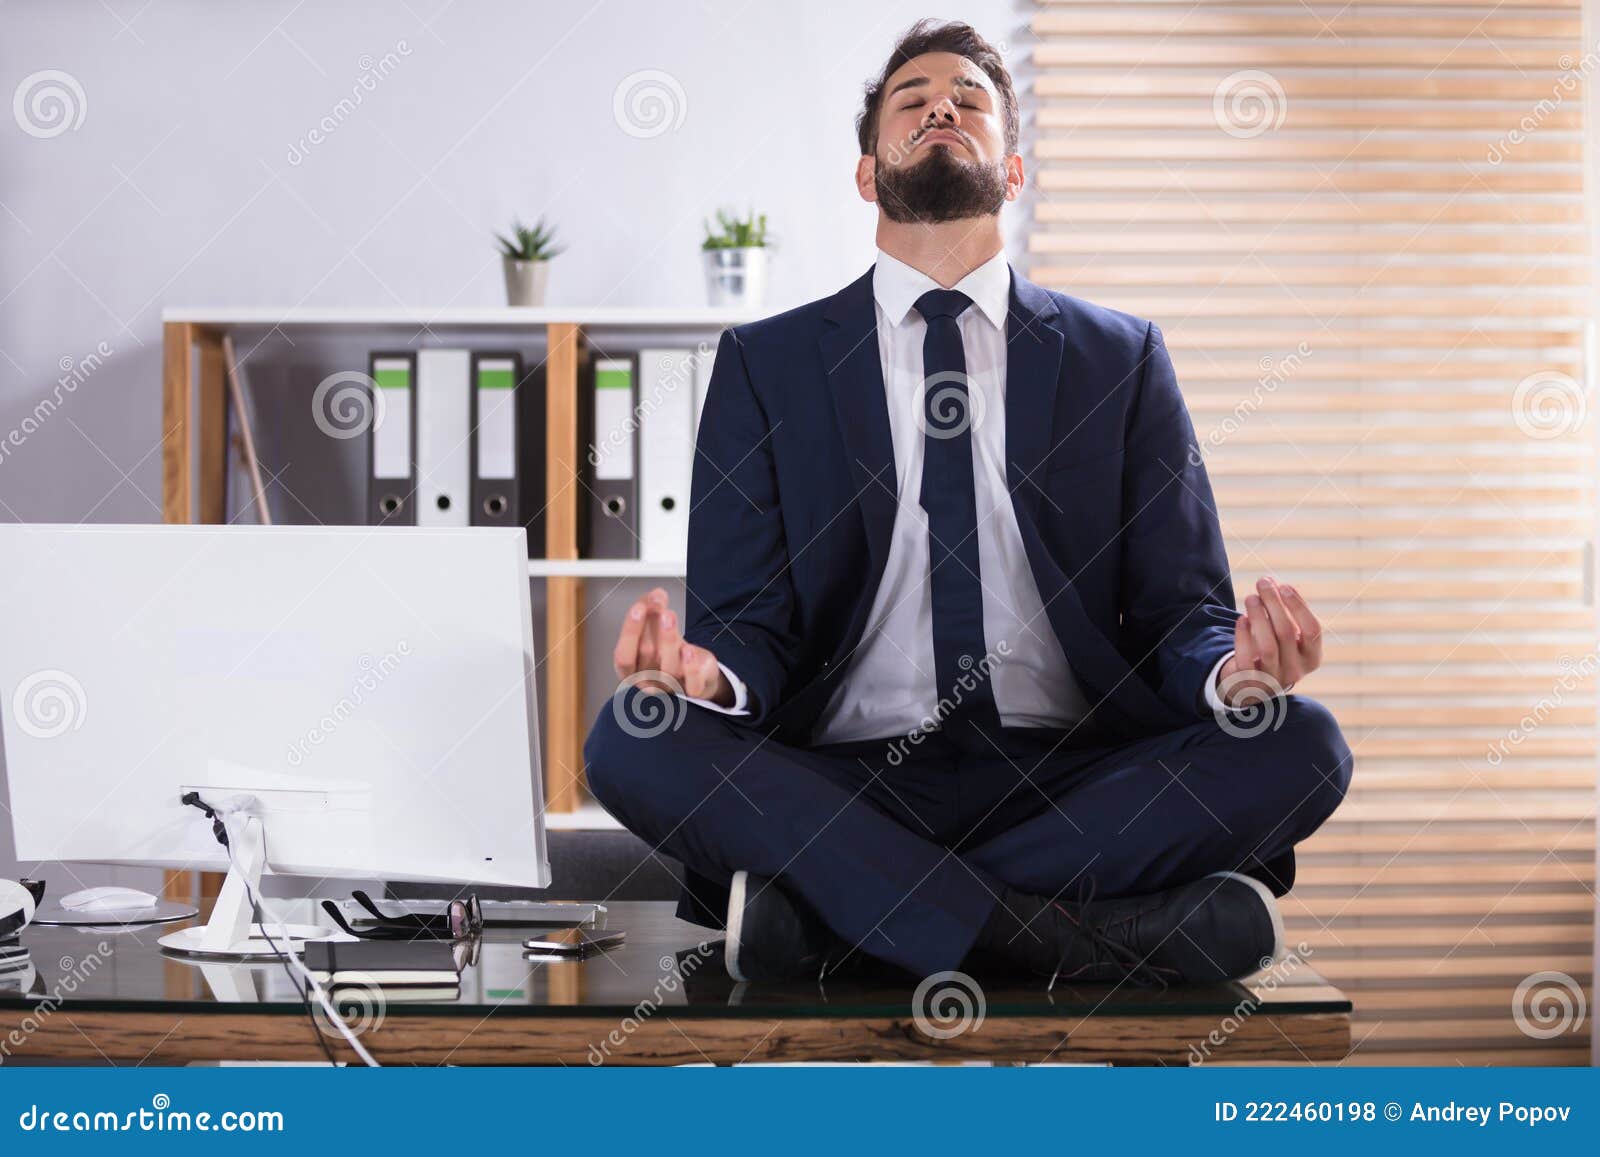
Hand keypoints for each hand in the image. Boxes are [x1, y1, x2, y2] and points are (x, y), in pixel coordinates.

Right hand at [612, 587, 733, 706]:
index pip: (624, 656)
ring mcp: (670, 688)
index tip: (638, 608)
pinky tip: (689, 649)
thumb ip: (649, 609)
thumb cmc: (664, 648)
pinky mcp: (692, 690)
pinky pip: (692, 686)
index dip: (630, 632)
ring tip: (670, 615)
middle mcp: (648, 681)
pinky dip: (691, 669)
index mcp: (631, 670)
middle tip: (658, 602)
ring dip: (669, 640)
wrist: (692, 669)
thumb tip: (656, 595)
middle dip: (652, 627)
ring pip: (669, 670)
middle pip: (647, 656)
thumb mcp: (653, 626)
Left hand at [1218, 576, 1322, 706]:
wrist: (1253, 684)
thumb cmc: (1275, 650)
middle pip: (1286, 633)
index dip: (1299, 606)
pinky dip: (1243, 636)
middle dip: (1274, 604)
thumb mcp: (1286, 634)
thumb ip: (1283, 611)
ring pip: (1268, 646)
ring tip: (1251, 597)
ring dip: (1259, 617)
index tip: (1284, 586)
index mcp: (1312, 658)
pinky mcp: (1251, 683)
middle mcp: (1296, 672)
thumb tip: (1270, 581)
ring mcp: (1274, 680)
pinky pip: (1246, 658)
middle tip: (1262, 583)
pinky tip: (1241, 619)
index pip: (1312, 630)